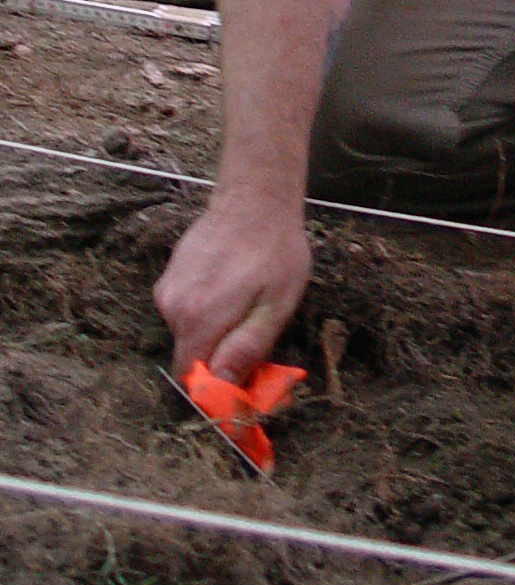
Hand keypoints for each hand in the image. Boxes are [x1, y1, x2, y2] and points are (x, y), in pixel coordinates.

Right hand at [154, 192, 311, 382]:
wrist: (255, 197)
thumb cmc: (274, 251)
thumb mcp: (276, 305)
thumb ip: (247, 349)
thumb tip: (224, 388)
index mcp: (197, 320)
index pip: (193, 379)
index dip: (218, 385)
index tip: (244, 376)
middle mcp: (172, 307)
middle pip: (190, 356)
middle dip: (219, 355)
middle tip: (253, 329)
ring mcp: (167, 289)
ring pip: (188, 332)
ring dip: (213, 328)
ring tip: (243, 298)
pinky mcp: (169, 274)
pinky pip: (185, 308)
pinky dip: (205, 306)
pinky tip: (228, 282)